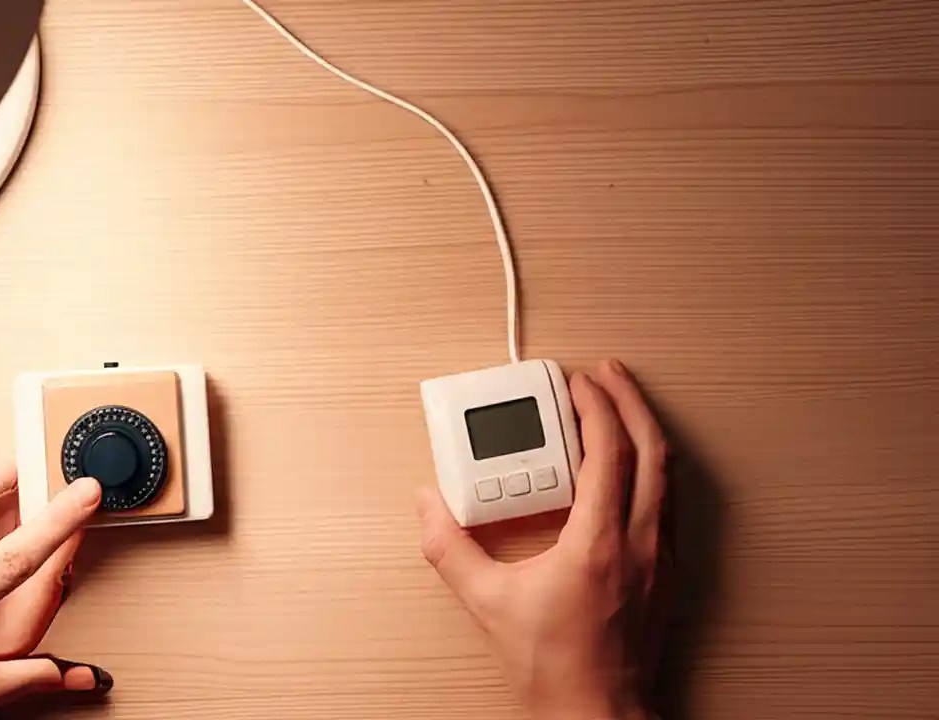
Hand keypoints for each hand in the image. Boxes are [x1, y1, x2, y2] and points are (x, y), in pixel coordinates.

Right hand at [416, 360, 671, 719]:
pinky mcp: (666, 574)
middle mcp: (639, 544)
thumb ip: (450, 549)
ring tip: (621, 408)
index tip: (577, 384)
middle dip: (630, 402)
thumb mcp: (488, 604)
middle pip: (653, 450)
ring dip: (646, 432)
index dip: (596, 408)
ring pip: (669, 475)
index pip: (609, 454)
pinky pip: (668, 502)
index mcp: (599, 544)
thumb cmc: (556, 668)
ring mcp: (660, 559)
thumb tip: (429, 507)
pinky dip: (652, 467)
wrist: (598, 714)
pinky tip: (631, 467)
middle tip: (608, 375)